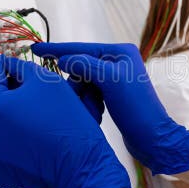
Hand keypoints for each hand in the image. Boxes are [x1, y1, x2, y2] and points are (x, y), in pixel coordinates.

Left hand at [0, 56, 137, 187]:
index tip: (17, 70)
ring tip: (21, 117)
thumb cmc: (64, 123)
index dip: (7, 68)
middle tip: (11, 91)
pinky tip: (22, 139)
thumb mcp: (45, 81)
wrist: (77, 165)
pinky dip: (0, 141)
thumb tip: (6, 65)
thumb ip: (18, 66)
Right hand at [31, 42, 188, 174]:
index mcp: (120, 52)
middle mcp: (118, 62)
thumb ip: (85, 65)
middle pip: (80, 67)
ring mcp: (115, 80)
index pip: (82, 48)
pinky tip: (95, 114)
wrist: (153, 138)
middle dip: (77, 85)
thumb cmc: (136, 108)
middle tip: (78, 99)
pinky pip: (89, 95)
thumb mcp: (110, 81)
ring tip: (93, 110)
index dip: (57, 50)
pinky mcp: (113, 96)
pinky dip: (88, 104)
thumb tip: (63, 60)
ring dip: (83, 97)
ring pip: (82, 83)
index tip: (35, 49)